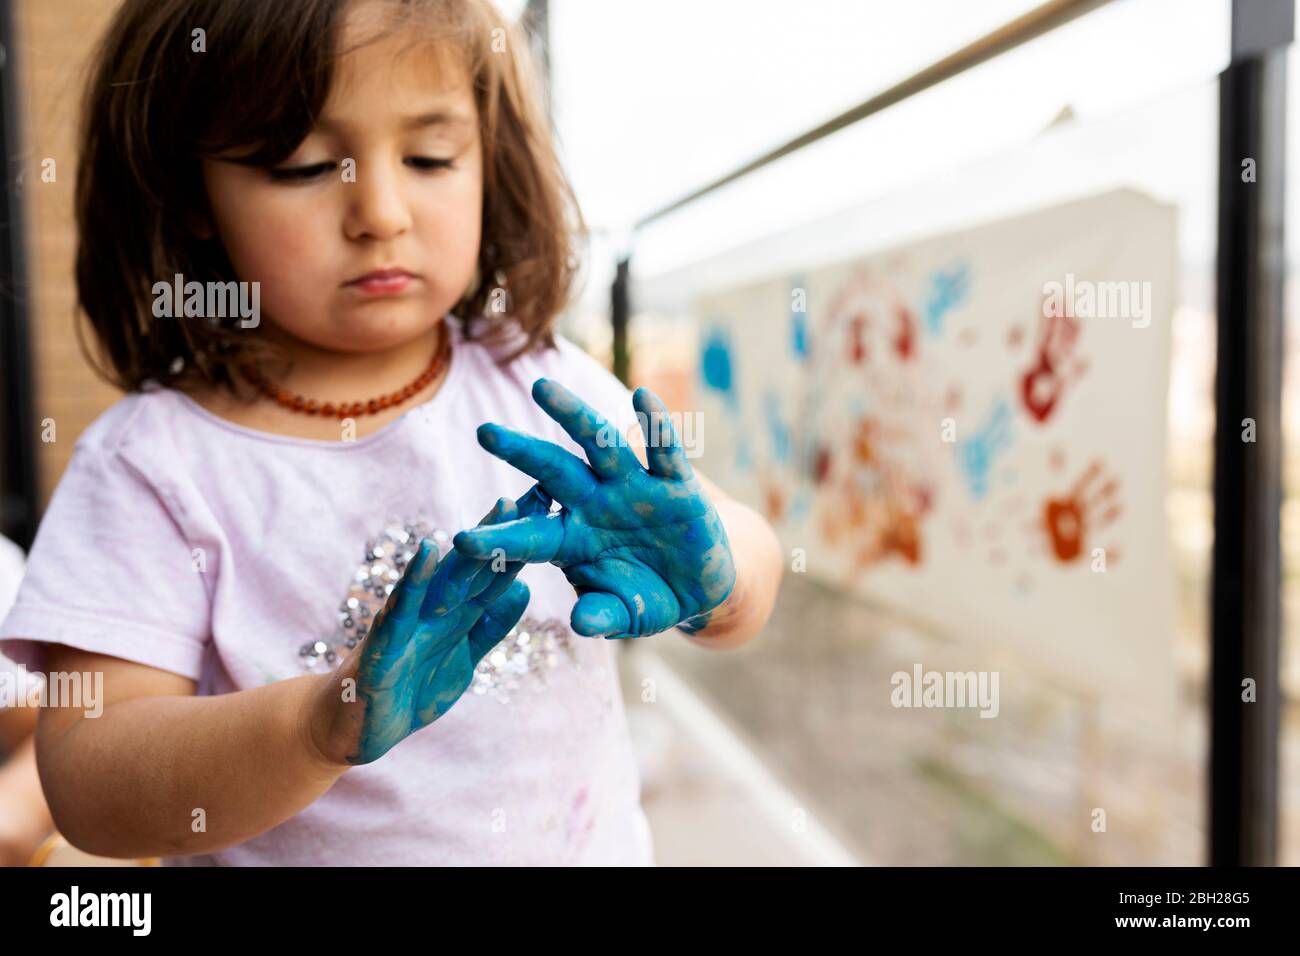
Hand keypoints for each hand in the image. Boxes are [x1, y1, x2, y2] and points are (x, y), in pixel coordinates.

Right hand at [329, 489, 544, 764]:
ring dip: (473, 544)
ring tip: (499, 511)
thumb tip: (523, 586)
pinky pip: (400, 608)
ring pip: (446, 578)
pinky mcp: (382, 643)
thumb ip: (490, 627)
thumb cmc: (408, 691)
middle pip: (477, 565)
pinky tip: (428, 552)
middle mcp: (435, 609)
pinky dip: (414, 581)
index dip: (525, 545)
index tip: (554, 511)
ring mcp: (409, 622)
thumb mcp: (464, 660)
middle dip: (508, 532)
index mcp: (457, 614)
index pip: (496, 573)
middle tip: (542, 492)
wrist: (355, 731)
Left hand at [452, 379, 736, 638]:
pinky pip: (665, 452)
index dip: (499, 538)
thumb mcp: (625, 614)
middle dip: (521, 451)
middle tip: (484, 431)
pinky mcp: (677, 485)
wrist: (698, 588)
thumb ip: (603, 615)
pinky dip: (656, 426)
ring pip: (601, 446)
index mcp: (573, 538)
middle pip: (554, 471)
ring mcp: (635, 489)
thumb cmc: (647, 598)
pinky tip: (642, 397)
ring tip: (542, 388)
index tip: (461, 540)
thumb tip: (581, 621)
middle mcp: (596, 504)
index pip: (530, 535)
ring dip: (573, 417)